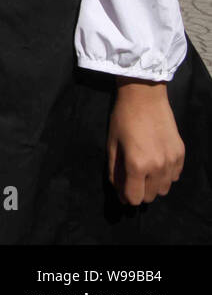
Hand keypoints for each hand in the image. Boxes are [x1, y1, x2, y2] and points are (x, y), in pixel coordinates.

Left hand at [108, 79, 183, 204]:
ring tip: (144, 170)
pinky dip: (165, 175)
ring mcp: (172, 161)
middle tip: (131, 178)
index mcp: (137, 165)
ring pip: (164, 189)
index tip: (122, 190)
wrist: (145, 97)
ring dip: (153, 185)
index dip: (126, 197)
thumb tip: (119, 190)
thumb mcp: (112, 144)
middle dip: (139, 191)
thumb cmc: (123, 118)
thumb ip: (115, 170)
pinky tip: (156, 162)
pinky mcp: (181, 154)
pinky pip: (174, 176)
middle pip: (150, 196)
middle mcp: (158, 166)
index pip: (134, 197)